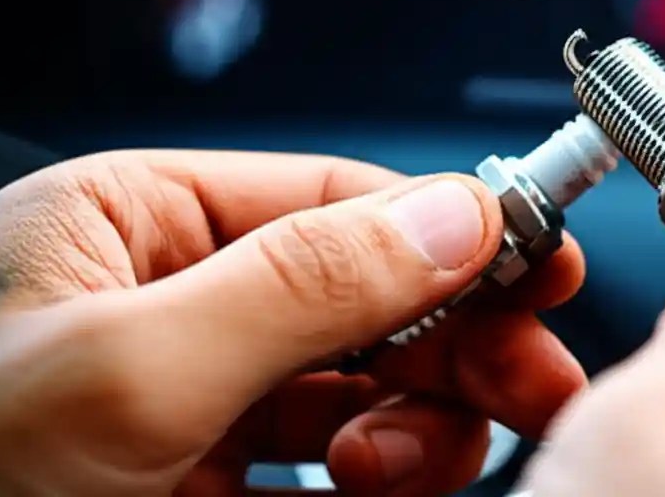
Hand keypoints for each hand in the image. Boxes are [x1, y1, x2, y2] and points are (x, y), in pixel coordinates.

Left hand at [0, 150, 586, 495]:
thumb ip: (302, 286)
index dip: (447, 227)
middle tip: (530, 378)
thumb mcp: (128, 372)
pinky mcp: (208, 486)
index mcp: (126, 224)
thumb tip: (452, 218)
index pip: (331, 197)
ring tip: (399, 466)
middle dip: (454, 335)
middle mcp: (166, 300)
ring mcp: (191, 400)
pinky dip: (377, 478)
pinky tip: (369, 490)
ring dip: (418, 420)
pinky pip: (333, 464)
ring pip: (364, 381)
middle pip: (365, 292)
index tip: (539, 263)